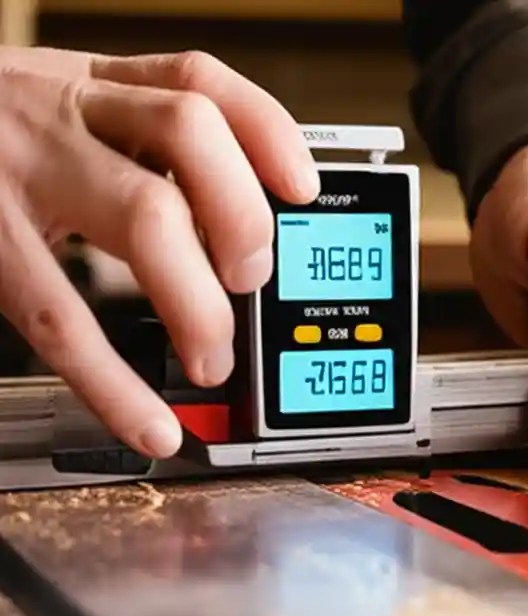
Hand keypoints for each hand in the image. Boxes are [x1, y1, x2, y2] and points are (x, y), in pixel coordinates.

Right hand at [0, 47, 317, 457]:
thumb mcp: (57, 112)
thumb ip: (135, 144)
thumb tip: (235, 225)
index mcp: (92, 85)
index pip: (199, 83)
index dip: (267, 132)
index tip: (303, 188)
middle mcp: (61, 114)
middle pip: (189, 134)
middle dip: (244, 215)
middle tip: (251, 280)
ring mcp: (21, 174)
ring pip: (145, 213)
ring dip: (200, 298)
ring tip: (213, 354)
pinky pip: (60, 318)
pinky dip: (115, 385)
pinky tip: (150, 423)